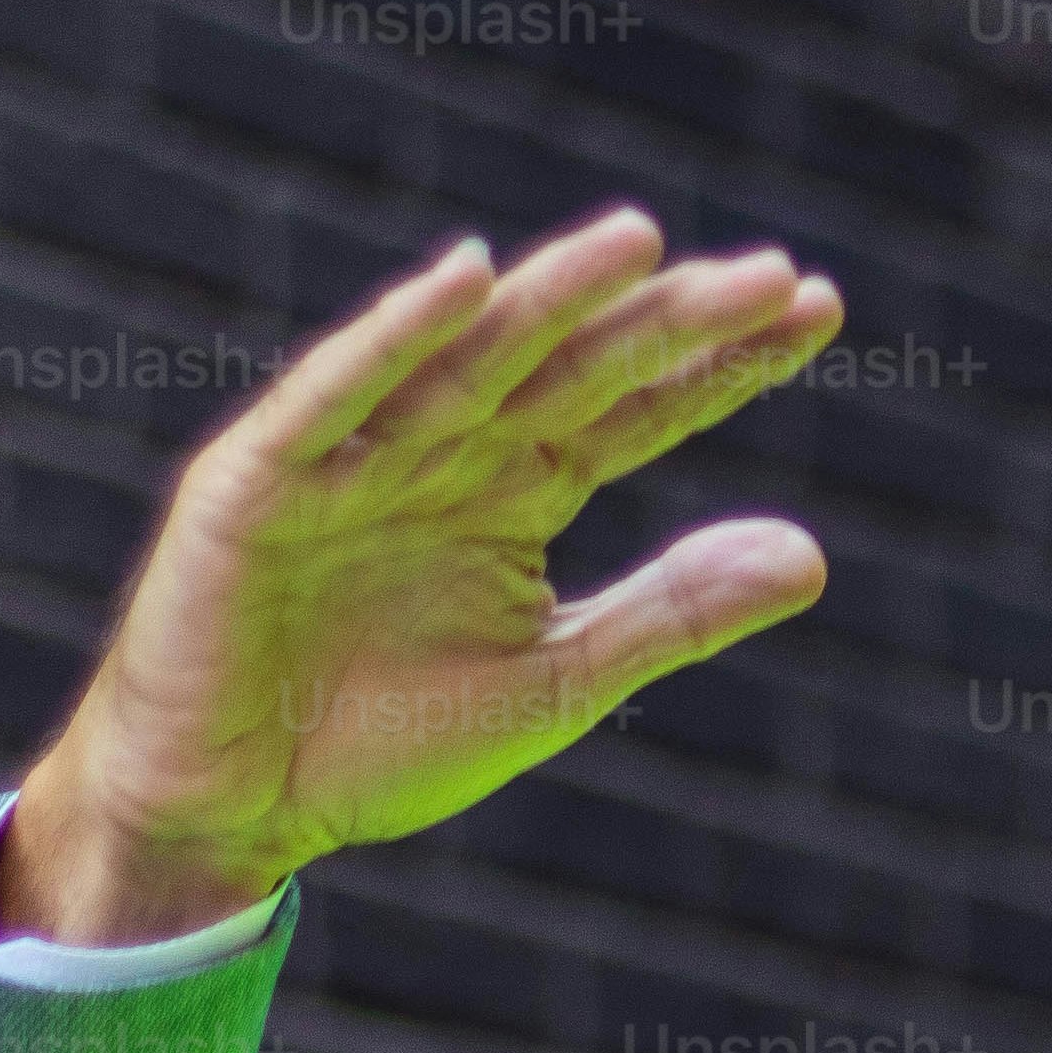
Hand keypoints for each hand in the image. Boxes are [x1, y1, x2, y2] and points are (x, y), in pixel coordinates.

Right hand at [0, 210, 849, 941]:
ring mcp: (353, 455)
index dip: (720, 365)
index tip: (819, 310)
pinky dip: (396, 338)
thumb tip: (817, 555)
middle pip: (573, 366)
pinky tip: (469, 281)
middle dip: (667, 320)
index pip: (635, 409)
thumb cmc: (378, 742)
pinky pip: (338, 396)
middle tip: (772, 275)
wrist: (232, 809)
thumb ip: (673, 613)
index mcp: (513, 492)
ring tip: (645, 243)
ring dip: (553, 298)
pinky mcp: (261, 478)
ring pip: (470, 359)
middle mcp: (443, 452)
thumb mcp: (556, 683)